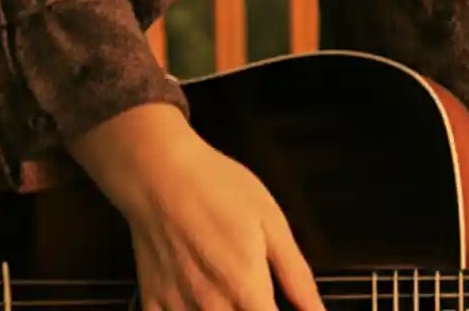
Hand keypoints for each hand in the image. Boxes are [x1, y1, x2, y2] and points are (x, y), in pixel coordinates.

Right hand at [70, 105, 323, 310]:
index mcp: (246, 288)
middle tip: (258, 294)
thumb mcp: (272, 224)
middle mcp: (211, 305)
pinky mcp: (152, 299)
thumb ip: (297, 276)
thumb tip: (317, 310)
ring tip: (231, 294)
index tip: (282, 305)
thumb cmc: (219, 190)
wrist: (159, 172)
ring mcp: (178, 305)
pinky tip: (198, 300)